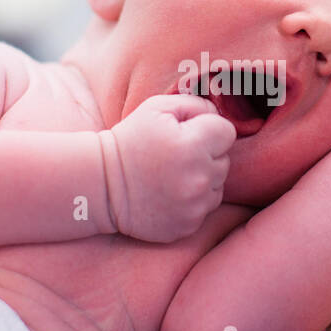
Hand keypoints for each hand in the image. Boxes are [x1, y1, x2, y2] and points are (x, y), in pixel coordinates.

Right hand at [101, 94, 236, 241]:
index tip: (188, 135)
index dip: (209, 130)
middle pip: (224, 160)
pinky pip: (205, 208)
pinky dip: (193, 202)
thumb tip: (217, 114)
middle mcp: (199, 178)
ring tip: (172, 176)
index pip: (227, 132)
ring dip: (203, 179)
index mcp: (193, 145)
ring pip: (218, 186)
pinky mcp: (189, 225)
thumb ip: (195, 105)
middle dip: (206, 155)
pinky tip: (170, 195)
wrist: (102, 186)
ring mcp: (195, 205)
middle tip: (176, 157)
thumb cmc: (130, 141)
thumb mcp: (157, 108)